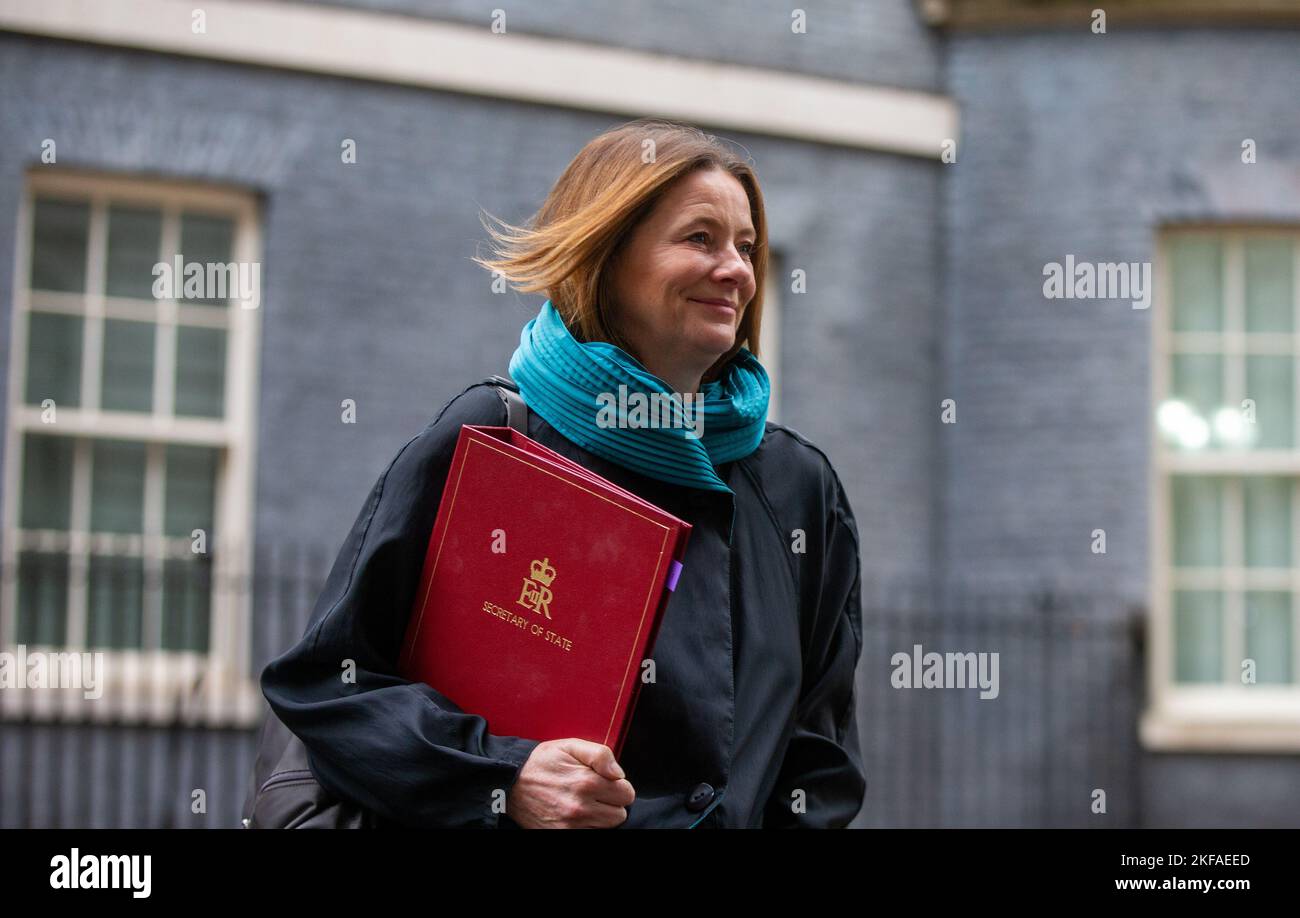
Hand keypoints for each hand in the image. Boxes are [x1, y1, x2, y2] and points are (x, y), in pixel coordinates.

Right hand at [506, 738, 634, 828]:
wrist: (509, 783)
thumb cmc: (541, 762)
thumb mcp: (569, 746)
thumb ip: (600, 754)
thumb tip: (619, 773)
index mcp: (586, 782)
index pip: (626, 794)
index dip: (619, 786)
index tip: (607, 782)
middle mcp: (580, 807)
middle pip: (619, 815)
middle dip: (611, 803)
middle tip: (595, 793)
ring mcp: (570, 826)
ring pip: (606, 827)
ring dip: (600, 816)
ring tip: (583, 802)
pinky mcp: (561, 835)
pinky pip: (588, 835)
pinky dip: (587, 826)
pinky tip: (576, 814)